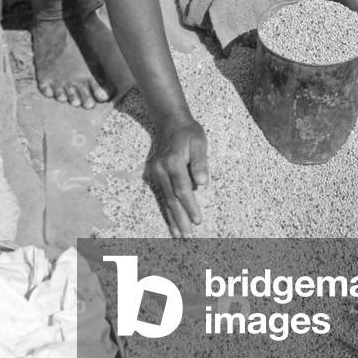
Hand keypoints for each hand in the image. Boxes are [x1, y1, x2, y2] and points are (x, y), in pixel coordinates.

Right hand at [150, 116, 208, 237]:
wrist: (171, 123)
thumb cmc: (189, 133)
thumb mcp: (200, 142)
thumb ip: (200, 162)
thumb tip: (202, 183)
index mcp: (173, 161)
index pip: (182, 189)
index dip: (190, 206)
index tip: (198, 220)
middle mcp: (161, 169)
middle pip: (172, 199)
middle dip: (180, 218)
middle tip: (187, 235)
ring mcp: (156, 172)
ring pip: (165, 199)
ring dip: (172, 218)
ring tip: (179, 234)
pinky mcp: (155, 175)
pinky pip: (162, 195)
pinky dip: (167, 210)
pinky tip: (171, 222)